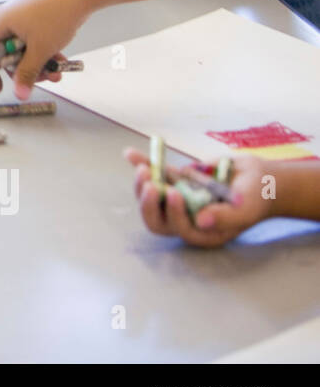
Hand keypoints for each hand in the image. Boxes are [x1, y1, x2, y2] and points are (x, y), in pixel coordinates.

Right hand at [0, 0, 88, 98]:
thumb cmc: (55, 17)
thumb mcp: (40, 50)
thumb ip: (27, 73)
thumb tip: (19, 94)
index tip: (0, 89)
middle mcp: (7, 19)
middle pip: (7, 53)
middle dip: (25, 70)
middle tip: (42, 80)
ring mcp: (22, 17)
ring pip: (24, 48)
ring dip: (39, 64)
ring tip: (57, 73)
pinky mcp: (36, 16)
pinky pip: (34, 40)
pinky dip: (45, 52)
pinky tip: (60, 60)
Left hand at [124, 149, 268, 246]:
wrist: (258, 178)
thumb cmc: (256, 197)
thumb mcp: (246, 208)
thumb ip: (226, 217)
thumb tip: (201, 221)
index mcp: (203, 232)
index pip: (180, 229)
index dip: (173, 214)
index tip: (175, 193)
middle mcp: (186, 219)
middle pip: (158, 219)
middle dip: (149, 203)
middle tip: (150, 183)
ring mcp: (179, 200)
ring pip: (152, 198)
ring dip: (142, 184)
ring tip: (144, 168)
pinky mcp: (176, 182)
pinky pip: (156, 175)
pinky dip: (143, 163)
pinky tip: (129, 154)